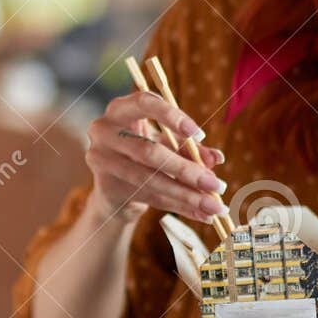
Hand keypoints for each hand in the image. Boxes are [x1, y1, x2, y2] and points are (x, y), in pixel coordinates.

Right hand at [83, 87, 225, 226]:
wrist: (115, 183)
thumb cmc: (146, 152)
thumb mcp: (168, 143)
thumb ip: (191, 147)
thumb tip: (216, 159)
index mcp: (121, 109)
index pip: (144, 103)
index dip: (172, 117)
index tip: (199, 134)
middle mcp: (104, 131)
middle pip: (148, 152)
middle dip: (187, 170)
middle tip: (217, 185)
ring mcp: (101, 160)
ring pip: (149, 180)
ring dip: (186, 195)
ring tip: (214, 205)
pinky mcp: (105, 187)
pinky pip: (147, 197)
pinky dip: (179, 206)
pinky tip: (202, 214)